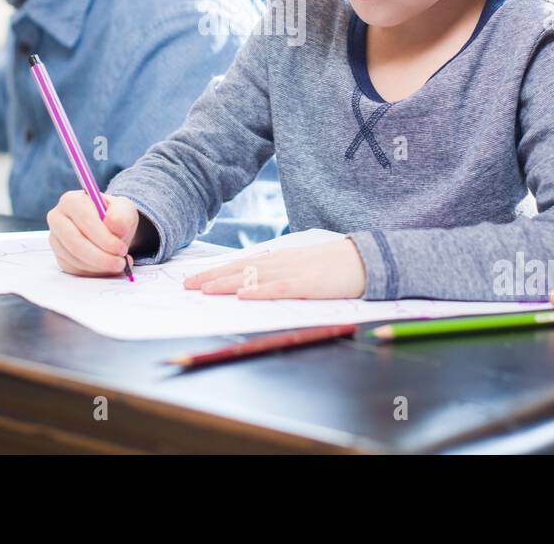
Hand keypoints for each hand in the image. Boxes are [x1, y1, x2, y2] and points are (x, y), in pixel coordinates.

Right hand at [47, 191, 137, 275]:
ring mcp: (56, 239)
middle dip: (101, 257)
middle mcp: (57, 219)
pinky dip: (94, 272)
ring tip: (119, 263)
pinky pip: (74, 269)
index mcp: (71, 200)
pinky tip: (107, 266)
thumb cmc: (113, 214)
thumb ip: (122, 215)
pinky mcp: (59, 256)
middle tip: (121, 263)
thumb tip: (115, 227)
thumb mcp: (124, 209)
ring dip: (100, 266)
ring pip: (75, 259)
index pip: (85, 220)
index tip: (121, 249)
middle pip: (75, 243)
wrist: (108, 227)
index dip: (104, 237)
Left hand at [183, 239, 366, 299]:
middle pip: (241, 269)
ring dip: (228, 284)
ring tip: (205, 291)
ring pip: (254, 278)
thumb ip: (279, 273)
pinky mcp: (309, 285)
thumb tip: (252, 283)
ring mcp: (294, 272)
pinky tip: (243, 296)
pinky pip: (280, 289)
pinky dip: (260, 292)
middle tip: (187, 286)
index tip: (194, 279)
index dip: (216, 272)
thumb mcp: (301, 266)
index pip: (241, 265)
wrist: (366, 259)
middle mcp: (281, 262)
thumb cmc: (334, 266)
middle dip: (212, 278)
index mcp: (279, 258)